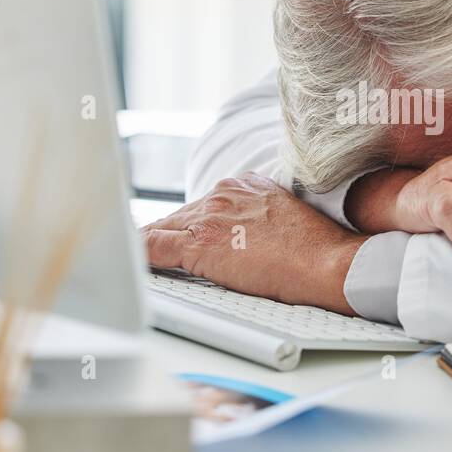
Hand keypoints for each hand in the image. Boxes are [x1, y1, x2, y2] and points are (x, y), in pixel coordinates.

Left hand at [142, 173, 365, 313]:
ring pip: (161, 229)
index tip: (181, 239)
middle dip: (167, 237)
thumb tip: (246, 234)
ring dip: (151, 249)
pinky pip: (152, 246)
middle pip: (178, 217)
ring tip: (136, 265)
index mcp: (245, 185)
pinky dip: (136, 255)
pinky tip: (125, 266)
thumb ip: (259, 216)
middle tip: (151, 256)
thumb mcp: (286, 215)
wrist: (326, 262)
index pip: (202, 206)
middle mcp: (224, 194)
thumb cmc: (317, 250)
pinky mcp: (199, 243)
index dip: (190, 226)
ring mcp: (209, 216)